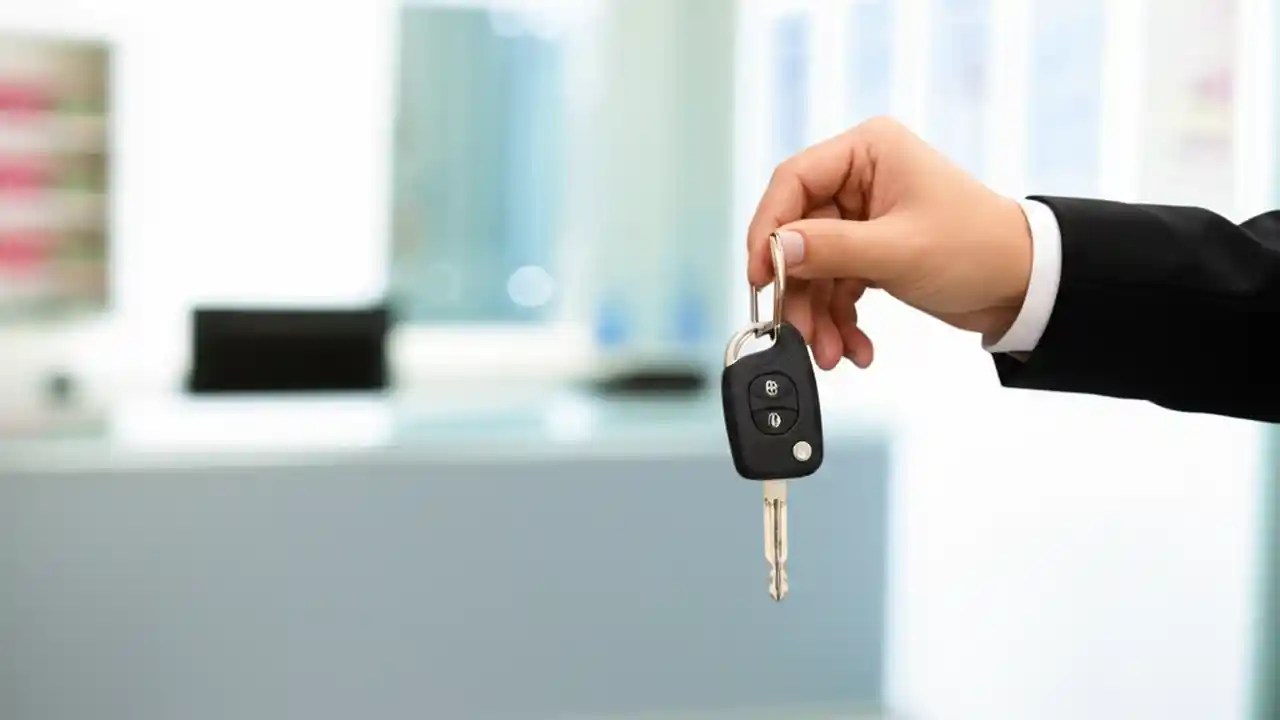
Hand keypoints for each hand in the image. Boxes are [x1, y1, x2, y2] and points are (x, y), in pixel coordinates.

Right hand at [747, 116, 1032, 370]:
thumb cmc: (979, 249)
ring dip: (818, 315)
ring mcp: (863, 217)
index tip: (761, 275)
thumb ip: (833, 250)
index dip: (770, 229)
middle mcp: (860, 177)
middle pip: (799, 233)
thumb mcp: (900, 251)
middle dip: (799, 290)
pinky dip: (839, 319)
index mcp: (868, 151)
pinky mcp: (870, 250)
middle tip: (796, 332)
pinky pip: (835, 285)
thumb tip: (778, 250)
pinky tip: (855, 347)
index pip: (794, 181)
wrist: (1027, 286)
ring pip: (814, 267)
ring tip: (830, 353)